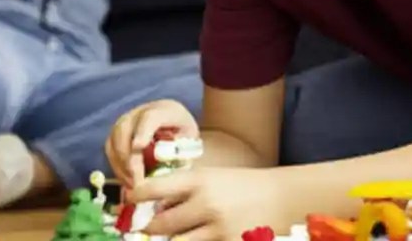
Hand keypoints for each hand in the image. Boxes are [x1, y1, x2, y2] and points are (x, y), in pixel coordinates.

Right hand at [106, 99, 199, 186]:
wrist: (179, 128)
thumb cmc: (187, 139)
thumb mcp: (192, 144)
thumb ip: (182, 154)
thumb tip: (168, 174)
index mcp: (167, 110)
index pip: (151, 117)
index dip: (142, 131)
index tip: (137, 148)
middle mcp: (142, 111)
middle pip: (125, 128)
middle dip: (128, 156)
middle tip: (136, 181)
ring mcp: (128, 120)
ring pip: (114, 138)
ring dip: (120, 164)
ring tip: (132, 184)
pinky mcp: (118, 132)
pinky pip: (110, 148)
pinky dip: (116, 165)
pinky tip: (127, 180)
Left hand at [131, 167, 282, 240]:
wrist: (282, 198)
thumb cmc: (240, 185)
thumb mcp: (210, 178)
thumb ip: (182, 190)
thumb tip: (153, 207)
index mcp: (198, 182)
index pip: (153, 189)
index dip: (135, 197)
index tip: (129, 201)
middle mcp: (205, 205)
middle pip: (160, 224)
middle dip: (149, 227)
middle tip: (145, 228)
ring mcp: (218, 229)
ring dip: (171, 240)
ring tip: (171, 234)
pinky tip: (196, 237)